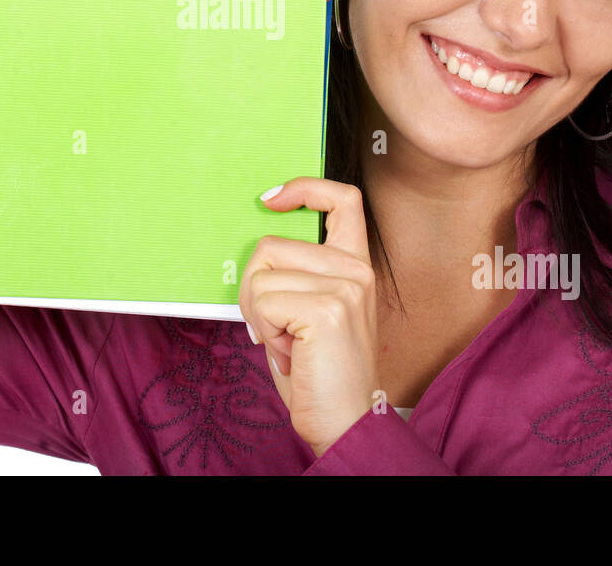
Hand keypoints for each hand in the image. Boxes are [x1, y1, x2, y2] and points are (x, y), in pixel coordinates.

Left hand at [239, 177, 379, 457]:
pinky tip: (289, 352)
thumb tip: (257, 250)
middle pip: (271, 245)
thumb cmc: (319, 373)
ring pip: (262, 273)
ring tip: (287, 343)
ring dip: (259, 314)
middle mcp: (357, 270)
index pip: (343, 200)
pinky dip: (264, 330)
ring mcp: (346, 286)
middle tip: (275, 329)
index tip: (270, 200)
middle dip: (254, 289)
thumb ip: (295, 275)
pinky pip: (264, 300)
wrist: (344, 423)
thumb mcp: (308, 312)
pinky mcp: (328, 308)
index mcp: (356, 267)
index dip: (304, 188)